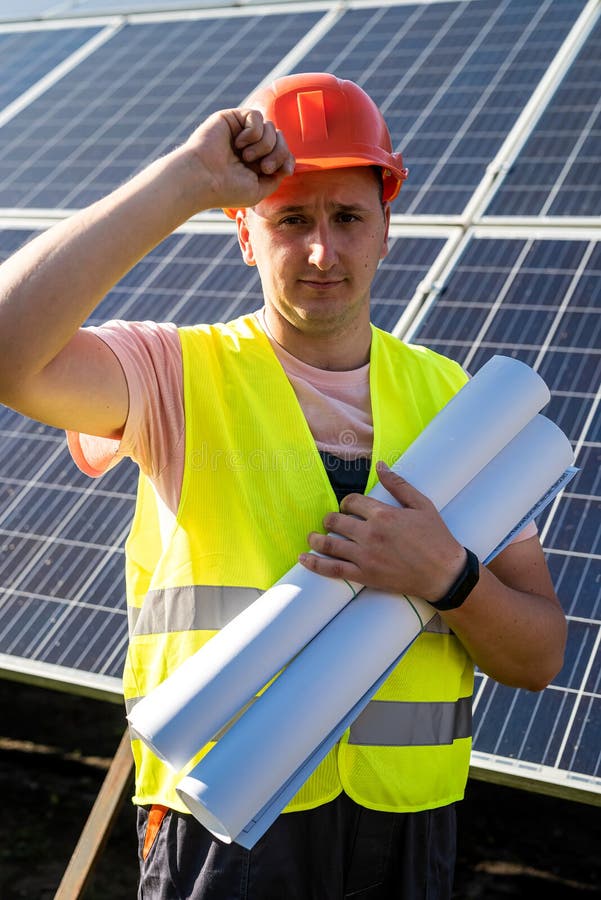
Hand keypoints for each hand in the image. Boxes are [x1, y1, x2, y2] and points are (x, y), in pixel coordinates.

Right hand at [184, 108, 294, 211]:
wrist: (203, 178)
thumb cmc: (227, 189)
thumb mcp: (258, 191)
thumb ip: (275, 178)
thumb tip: (287, 164)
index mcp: (255, 163)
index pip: (282, 153)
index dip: (288, 159)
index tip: (285, 170)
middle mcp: (249, 146)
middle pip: (280, 138)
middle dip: (279, 153)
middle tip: (264, 167)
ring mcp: (241, 131)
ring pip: (271, 128)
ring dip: (264, 145)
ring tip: (246, 157)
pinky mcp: (233, 118)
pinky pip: (257, 116)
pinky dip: (253, 132)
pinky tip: (239, 143)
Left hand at [299, 461, 466, 601]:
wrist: (444, 573)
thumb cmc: (436, 537)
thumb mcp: (422, 505)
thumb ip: (398, 484)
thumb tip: (380, 465)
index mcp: (383, 514)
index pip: (352, 502)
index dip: (347, 503)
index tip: (348, 507)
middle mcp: (370, 534)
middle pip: (337, 521)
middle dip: (331, 519)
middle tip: (331, 522)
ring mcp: (365, 556)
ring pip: (330, 544)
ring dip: (316, 538)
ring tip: (312, 537)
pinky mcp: (365, 575)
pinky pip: (333, 569)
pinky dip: (315, 564)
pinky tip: (304, 558)